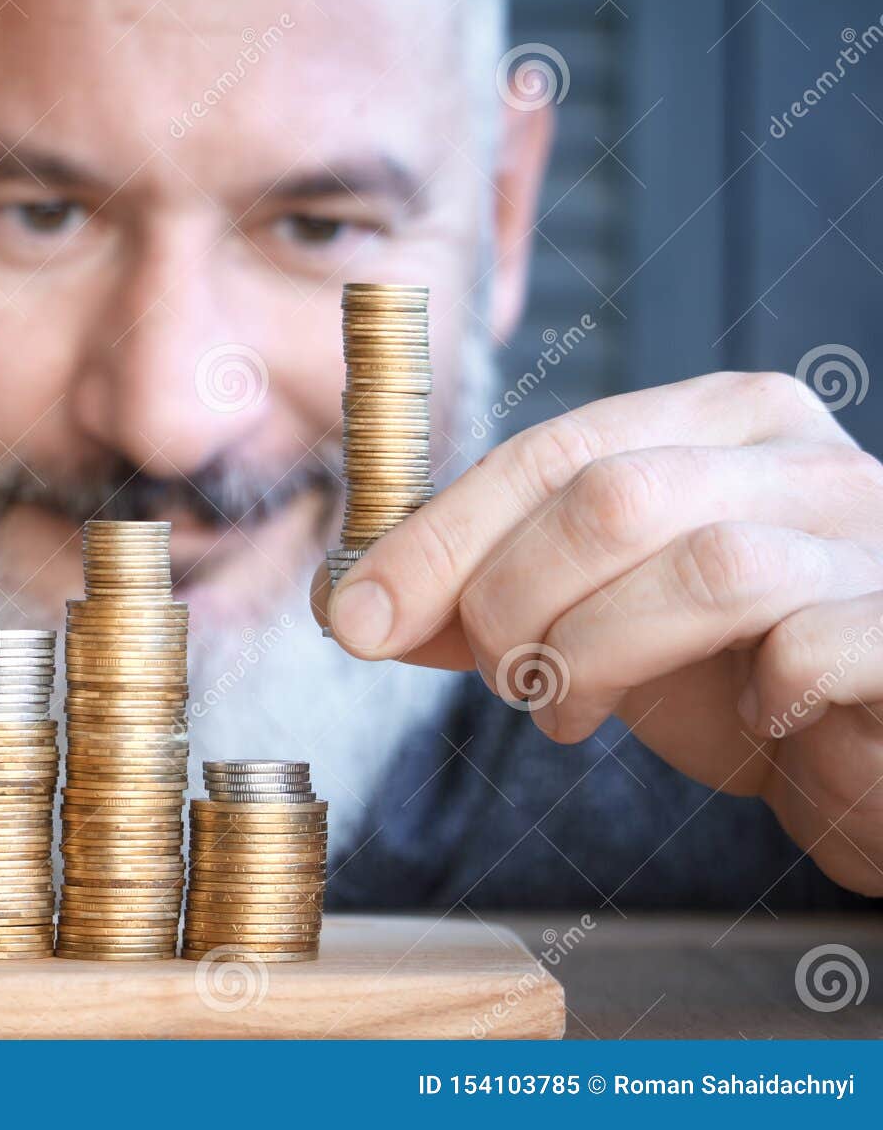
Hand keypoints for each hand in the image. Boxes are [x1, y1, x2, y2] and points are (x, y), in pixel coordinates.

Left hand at [319, 371, 882, 894]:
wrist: (879, 758)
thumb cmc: (738, 680)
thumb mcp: (594, 628)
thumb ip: (486, 604)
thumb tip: (353, 605)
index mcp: (718, 425)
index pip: (549, 453)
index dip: (437, 537)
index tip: (354, 616)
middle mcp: (803, 458)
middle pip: (608, 498)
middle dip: (509, 599)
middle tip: (499, 675)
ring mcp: (874, 535)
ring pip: (703, 566)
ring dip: (595, 654)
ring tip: (569, 709)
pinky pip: (809, 645)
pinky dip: (749, 696)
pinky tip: (745, 719)